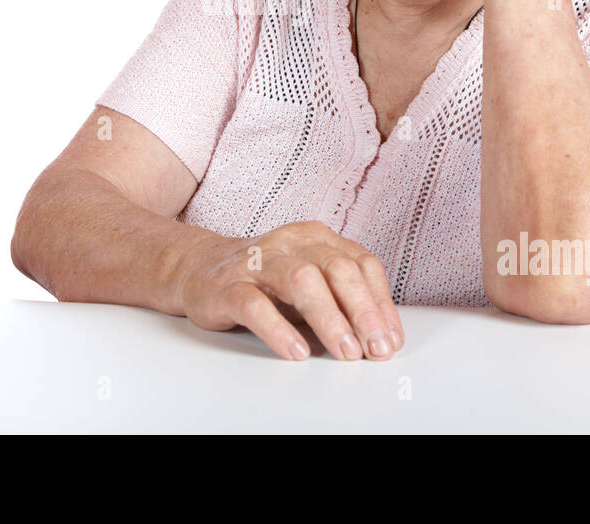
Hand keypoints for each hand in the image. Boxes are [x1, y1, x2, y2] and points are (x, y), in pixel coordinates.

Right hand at [179, 220, 404, 361]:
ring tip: (345, 351)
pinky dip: (279, 329)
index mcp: (316, 238)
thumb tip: (381, 336)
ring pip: (301, 280)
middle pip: (336, 269)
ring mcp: (258, 261)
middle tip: (374, 349)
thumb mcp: (309, 281)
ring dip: (329, 319)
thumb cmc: (265, 280)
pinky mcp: (228, 286)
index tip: (390, 338)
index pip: (361, 264)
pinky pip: (256, 305)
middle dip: (362, 312)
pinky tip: (296, 351)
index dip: (380, 303)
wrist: (199, 268)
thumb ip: (341, 301)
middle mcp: (290, 243)